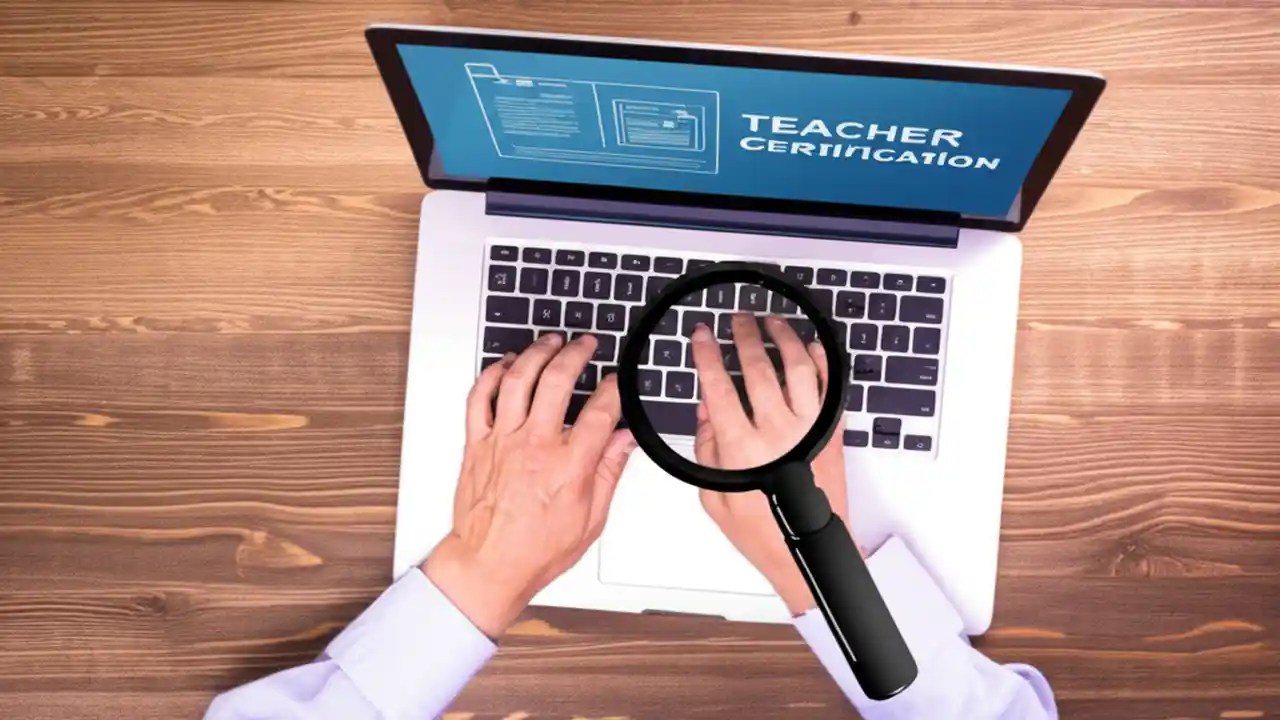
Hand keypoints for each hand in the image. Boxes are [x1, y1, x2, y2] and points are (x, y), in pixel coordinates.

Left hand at [423, 333, 636, 636]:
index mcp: (569, 466)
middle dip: (576, 354)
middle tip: (585, 345)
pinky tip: (508, 364)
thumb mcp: (591, 518)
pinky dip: (493, 374)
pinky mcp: (477, 444)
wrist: (488, 565)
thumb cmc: (536, 550)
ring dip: (537, 353)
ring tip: (551, 342)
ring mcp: (502, 441)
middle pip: (557, 381)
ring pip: (519, 379)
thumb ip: (609, 471)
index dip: (613, 390)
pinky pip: (480, 397)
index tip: (617, 382)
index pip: (599, 411)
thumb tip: (625, 440)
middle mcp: (535, 447)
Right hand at [690, 314, 855, 615]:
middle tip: (736, 321)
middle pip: (757, 368)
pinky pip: (829, 387)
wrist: (807, 552)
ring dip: (783, 338)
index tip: (702, 334)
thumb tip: (707, 408)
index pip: (718, 387)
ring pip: (798, 368)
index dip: (707, 355)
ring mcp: (809, 430)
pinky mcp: (832, 434)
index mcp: (741, 448)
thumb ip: (706, 448)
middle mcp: (777, 433)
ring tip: (771, 323)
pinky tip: (810, 347)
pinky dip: (821, 362)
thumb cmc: (760, 531)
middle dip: (743, 336)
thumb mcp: (713, 495)